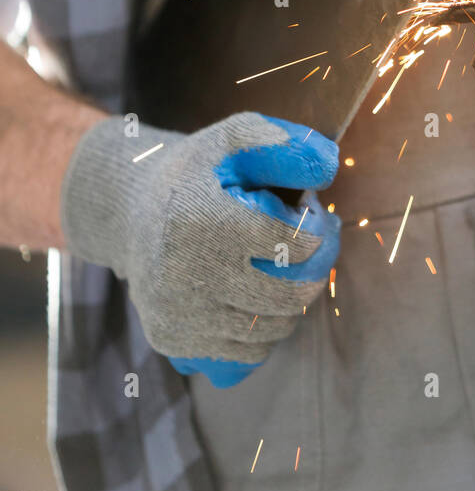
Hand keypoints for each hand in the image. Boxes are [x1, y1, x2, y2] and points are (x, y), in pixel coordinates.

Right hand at [61, 112, 339, 386]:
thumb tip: (330, 164)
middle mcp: (188, 272)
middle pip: (284, 296)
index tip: (316, 223)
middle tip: (313, 259)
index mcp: (204, 220)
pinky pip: (241, 352)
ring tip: (286, 278)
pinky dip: (262, 333)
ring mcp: (178, 311)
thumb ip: (283, 145)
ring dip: (290, 309)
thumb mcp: (233, 139)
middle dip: (311, 277)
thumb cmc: (194, 173)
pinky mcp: (171, 338)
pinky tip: (259, 304)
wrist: (127, 211)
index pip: (290, 244)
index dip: (316, 235)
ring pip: (266, 329)